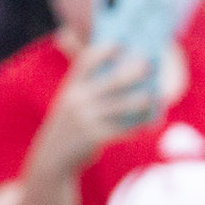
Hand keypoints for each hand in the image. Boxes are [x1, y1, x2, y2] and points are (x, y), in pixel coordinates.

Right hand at [33, 43, 156, 177]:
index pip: (87, 61)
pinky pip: (123, 128)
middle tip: (149, 66)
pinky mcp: (95, 137)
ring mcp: (86, 119)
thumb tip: (116, 70)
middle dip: (134, 72)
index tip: (121, 45)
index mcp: (71, 87)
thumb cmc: (67, 125)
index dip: (104, 51)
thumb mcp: (68, 102)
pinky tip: (151, 122)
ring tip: (153, 97)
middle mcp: (77, 99)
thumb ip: (86, 86)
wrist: (51, 158)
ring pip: (123, 106)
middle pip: (113, 80)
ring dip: (142, 100)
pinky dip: (139, 125)